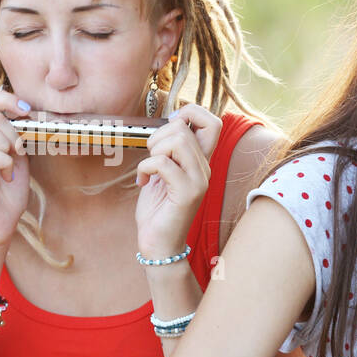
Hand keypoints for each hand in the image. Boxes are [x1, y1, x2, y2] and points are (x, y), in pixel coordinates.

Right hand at [0, 92, 31, 251]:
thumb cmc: (8, 195)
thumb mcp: (18, 159)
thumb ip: (16, 136)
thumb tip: (25, 113)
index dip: (5, 98)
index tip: (25, 110)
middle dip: (12, 131)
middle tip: (19, 151)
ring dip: (6, 146)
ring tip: (11, 165)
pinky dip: (3, 163)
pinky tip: (7, 177)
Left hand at [134, 104, 220, 258]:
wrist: (158, 244)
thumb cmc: (158, 208)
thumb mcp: (164, 172)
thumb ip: (170, 149)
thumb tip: (170, 122)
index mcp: (201, 161)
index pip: (213, 122)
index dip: (191, 113)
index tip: (169, 127)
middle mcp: (205, 169)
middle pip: (184, 128)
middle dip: (158, 136)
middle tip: (151, 156)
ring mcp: (199, 181)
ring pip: (177, 140)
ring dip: (153, 151)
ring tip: (149, 169)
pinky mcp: (188, 193)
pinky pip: (163, 163)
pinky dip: (145, 168)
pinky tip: (143, 182)